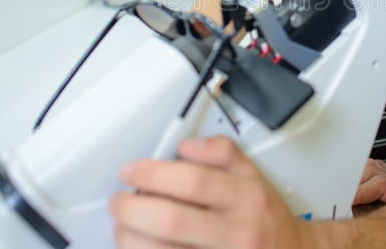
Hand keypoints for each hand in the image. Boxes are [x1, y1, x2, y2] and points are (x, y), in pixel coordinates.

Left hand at [109, 136, 308, 247]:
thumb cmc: (267, 219)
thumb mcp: (254, 175)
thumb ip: (222, 153)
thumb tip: (186, 147)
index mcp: (246, 198)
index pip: (192, 181)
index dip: (153, 173)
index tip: (131, 171)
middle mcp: (237, 232)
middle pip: (171, 221)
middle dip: (132, 209)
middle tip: (118, 202)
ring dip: (131, 238)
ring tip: (125, 226)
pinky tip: (142, 244)